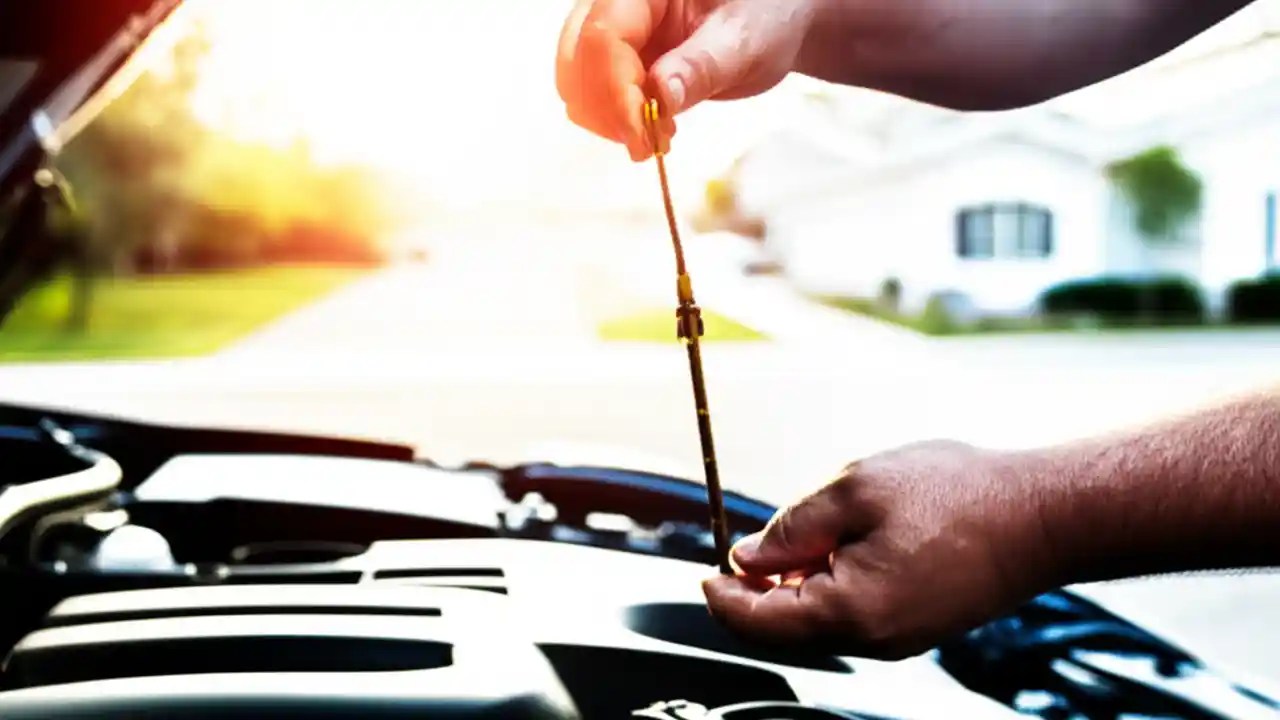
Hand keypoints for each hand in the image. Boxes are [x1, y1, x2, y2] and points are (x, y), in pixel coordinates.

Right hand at [556, 0, 815, 159]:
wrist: (773, 23)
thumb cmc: (766, 18)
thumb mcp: (744, 41)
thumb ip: (701, 67)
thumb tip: (660, 98)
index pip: (605, 35)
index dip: (614, 90)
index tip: (640, 137)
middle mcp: (619, 2)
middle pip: (577, 57)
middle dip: (606, 109)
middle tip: (651, 144)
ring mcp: (614, 30)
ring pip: (575, 79)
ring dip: (608, 119)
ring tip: (660, 134)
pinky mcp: (616, 59)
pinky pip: (591, 93)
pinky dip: (613, 120)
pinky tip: (651, 126)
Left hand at [702, 441, 1061, 658]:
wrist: (1041, 515)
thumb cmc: (958, 495)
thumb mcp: (856, 487)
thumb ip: (791, 526)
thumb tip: (747, 555)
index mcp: (851, 611)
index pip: (759, 622)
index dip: (722, 598)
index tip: (702, 573)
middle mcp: (873, 640)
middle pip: (785, 631)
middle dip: (752, 595)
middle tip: (735, 557)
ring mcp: (897, 638)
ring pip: (817, 625)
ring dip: (789, 592)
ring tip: (782, 548)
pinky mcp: (915, 626)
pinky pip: (851, 618)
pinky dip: (822, 592)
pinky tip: (823, 555)